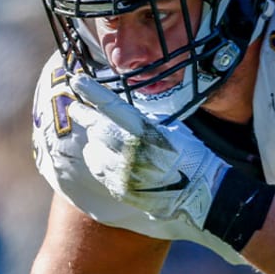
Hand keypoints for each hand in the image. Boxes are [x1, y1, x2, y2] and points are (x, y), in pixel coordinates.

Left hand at [67, 76, 226, 229]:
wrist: (198, 192)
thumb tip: (118, 110)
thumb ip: (142, 120)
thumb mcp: (169, 128)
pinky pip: (98, 169)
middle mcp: (129, 150)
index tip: (76, 81)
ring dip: (94, 139)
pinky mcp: (119, 188)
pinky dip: (98, 159)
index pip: (111, 106)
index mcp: (144, 131)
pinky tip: (103, 155)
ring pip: (93, 149)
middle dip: (84, 115)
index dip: (92, 92)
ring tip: (98, 134)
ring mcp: (122, 171)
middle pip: (95, 127)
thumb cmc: (188, 155)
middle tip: (76, 108)